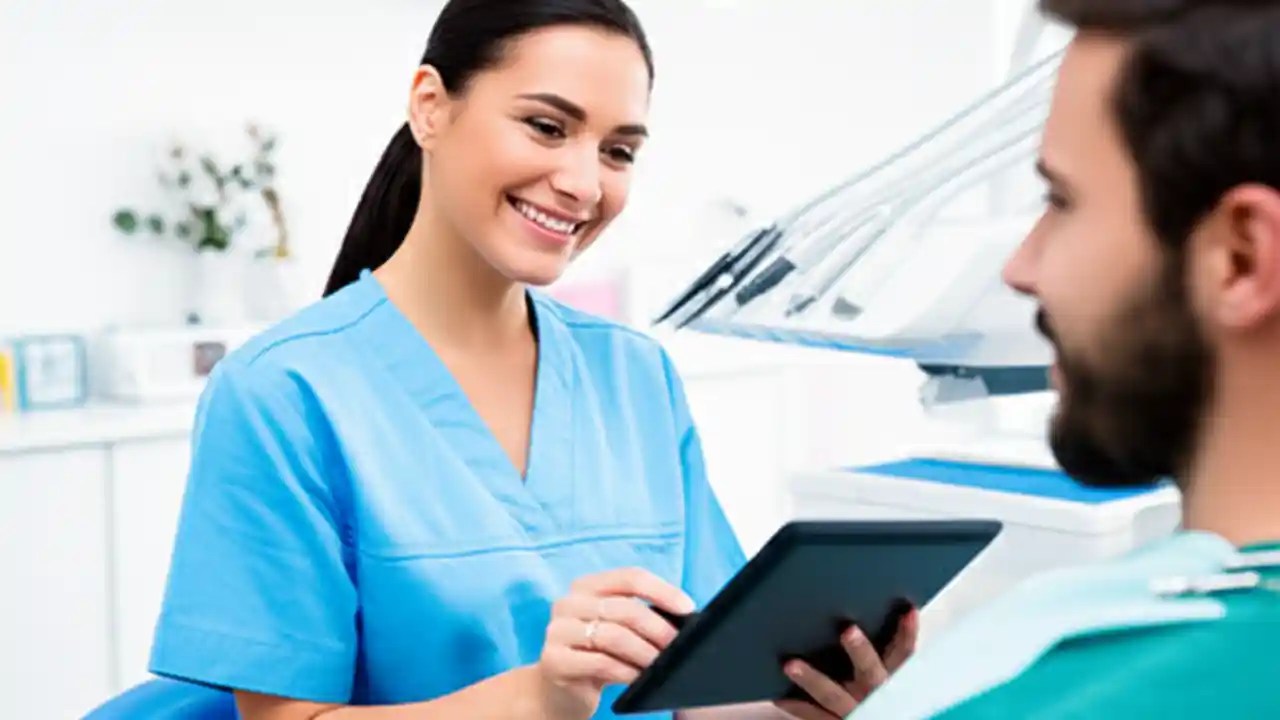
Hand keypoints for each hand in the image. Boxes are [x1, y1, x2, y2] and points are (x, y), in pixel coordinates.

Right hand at [535, 568, 693, 719]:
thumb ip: (638, 617)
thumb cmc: (597, 655)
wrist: (557, 691)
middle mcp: (568, 602)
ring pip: (613, 636)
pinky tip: (639, 678)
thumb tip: (683, 617)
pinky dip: (626, 671)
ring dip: (644, 652)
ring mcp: (557, 630)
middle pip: (624, 608)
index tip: (687, 609)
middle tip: (676, 647)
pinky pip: (600, 662)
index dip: (662, 591)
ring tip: (660, 665)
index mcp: (586, 586)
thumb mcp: (616, 629)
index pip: (630, 577)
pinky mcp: (553, 660)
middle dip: (657, 629)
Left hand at [773, 608, 918, 719]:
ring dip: (812, 678)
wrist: (872, 718)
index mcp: (889, 677)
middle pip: (870, 669)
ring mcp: (854, 709)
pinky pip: (813, 715)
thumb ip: (884, 650)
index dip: (908, 632)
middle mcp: (874, 693)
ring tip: (791, 664)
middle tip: (848, 630)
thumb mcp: (886, 675)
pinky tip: (779, 695)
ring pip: (833, 694)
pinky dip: (796, 705)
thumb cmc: (876, 696)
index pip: (904, 653)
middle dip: (860, 650)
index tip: (908, 610)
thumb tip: (872, 603)